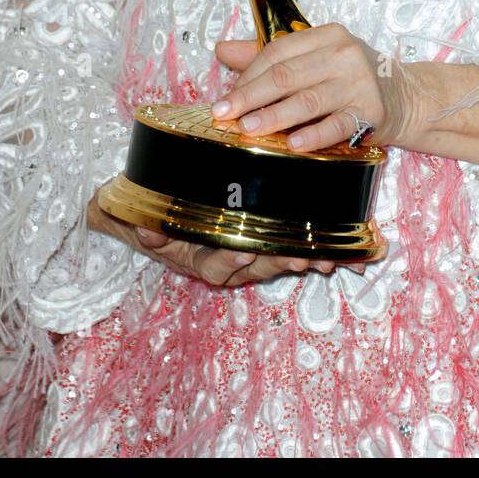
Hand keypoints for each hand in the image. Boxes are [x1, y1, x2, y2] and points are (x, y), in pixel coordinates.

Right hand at [87, 187, 354, 280]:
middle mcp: (225, 259)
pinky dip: (317, 247)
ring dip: (304, 258)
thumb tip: (146, 231)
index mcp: (195, 257)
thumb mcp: (135, 217)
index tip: (240, 252)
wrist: (145, 211)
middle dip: (279, 262)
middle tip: (301, 257)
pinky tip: (342, 249)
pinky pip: (292, 244)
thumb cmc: (144, 211)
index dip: (227, 263)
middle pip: (255, 266)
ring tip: (328, 257)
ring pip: (278, 258)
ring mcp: (247, 251)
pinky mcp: (265, 236)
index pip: (212, 267)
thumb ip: (139, 225)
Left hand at [210, 21, 419, 154]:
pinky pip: (337, 125)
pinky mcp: (372, 112)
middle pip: (287, 75)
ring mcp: (360, 82)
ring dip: (274, 116)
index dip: (247, 76)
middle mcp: (345, 54)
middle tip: (225, 114)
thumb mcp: (315, 58)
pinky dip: (314, 135)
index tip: (225, 98)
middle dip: (250, 96)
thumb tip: (222, 50)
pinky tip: (293, 144)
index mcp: (327, 35)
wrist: (406, 97)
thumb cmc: (352, 78)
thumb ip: (269, 55)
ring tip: (248, 127)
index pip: (278, 52)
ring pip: (308, 100)